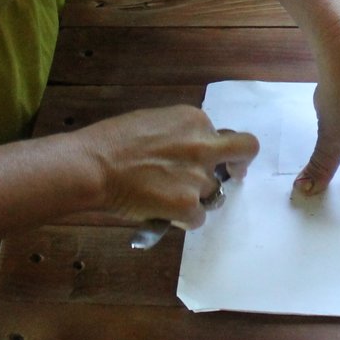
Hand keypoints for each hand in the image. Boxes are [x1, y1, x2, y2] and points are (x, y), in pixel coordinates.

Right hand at [82, 105, 258, 228]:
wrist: (93, 165)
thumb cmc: (113, 142)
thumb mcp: (154, 122)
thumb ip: (181, 134)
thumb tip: (191, 149)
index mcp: (194, 119)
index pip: (222, 134)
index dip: (218, 148)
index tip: (214, 157)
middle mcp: (203, 145)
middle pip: (245, 151)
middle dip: (241, 164)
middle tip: (235, 174)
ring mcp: (198, 176)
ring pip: (214, 193)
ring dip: (196, 198)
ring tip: (167, 197)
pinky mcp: (188, 205)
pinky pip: (197, 218)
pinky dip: (182, 219)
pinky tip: (163, 213)